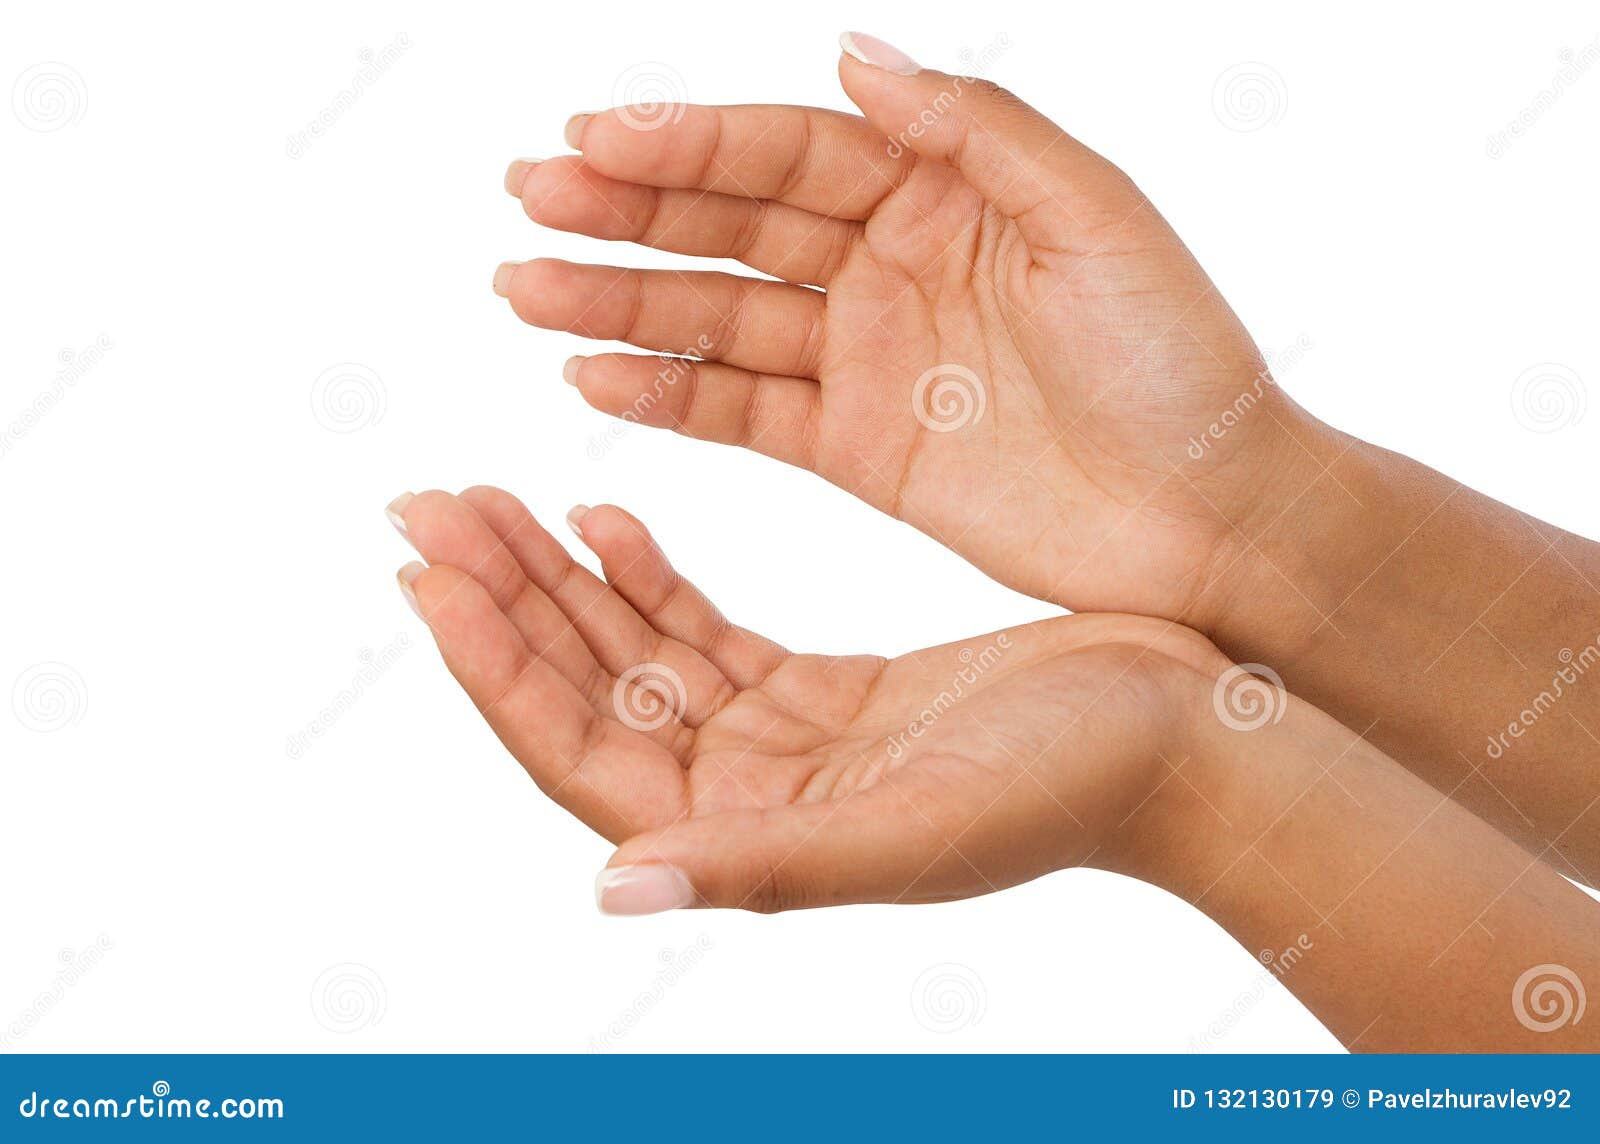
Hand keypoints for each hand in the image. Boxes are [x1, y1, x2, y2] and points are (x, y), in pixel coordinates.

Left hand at [387, 486, 1227, 911]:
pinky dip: (646, 576)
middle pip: (588, 695)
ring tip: (489, 498)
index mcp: (754, 840)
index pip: (583, 753)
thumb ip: (767, 863)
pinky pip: (701, 632)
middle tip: (426, 508)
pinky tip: (603, 516)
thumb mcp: (918, 822)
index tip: (432, 574)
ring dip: (558, 580)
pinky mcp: (822, 693)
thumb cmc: (1074, 784)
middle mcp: (748, 800)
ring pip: (633, 654)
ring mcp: (780, 747)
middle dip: (503, 602)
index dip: (500, 668)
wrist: (1180, 738)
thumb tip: (617, 893)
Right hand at [495, 32, 1319, 621]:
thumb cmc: (1178, 362)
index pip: (793, 150)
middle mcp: (890, 264)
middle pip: (735, 224)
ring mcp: (866, 357)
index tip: (594, 139)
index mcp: (944, 191)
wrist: (1211, 520)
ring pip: (720, 317)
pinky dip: (667, 397)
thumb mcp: (1093, 218)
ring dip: (622, 303)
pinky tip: (592, 378)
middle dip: (630, 211)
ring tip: (525, 290)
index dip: (693, 141)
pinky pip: (742, 412)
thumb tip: (852, 48)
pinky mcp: (855, 448)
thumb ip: (976, 130)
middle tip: (528, 200)